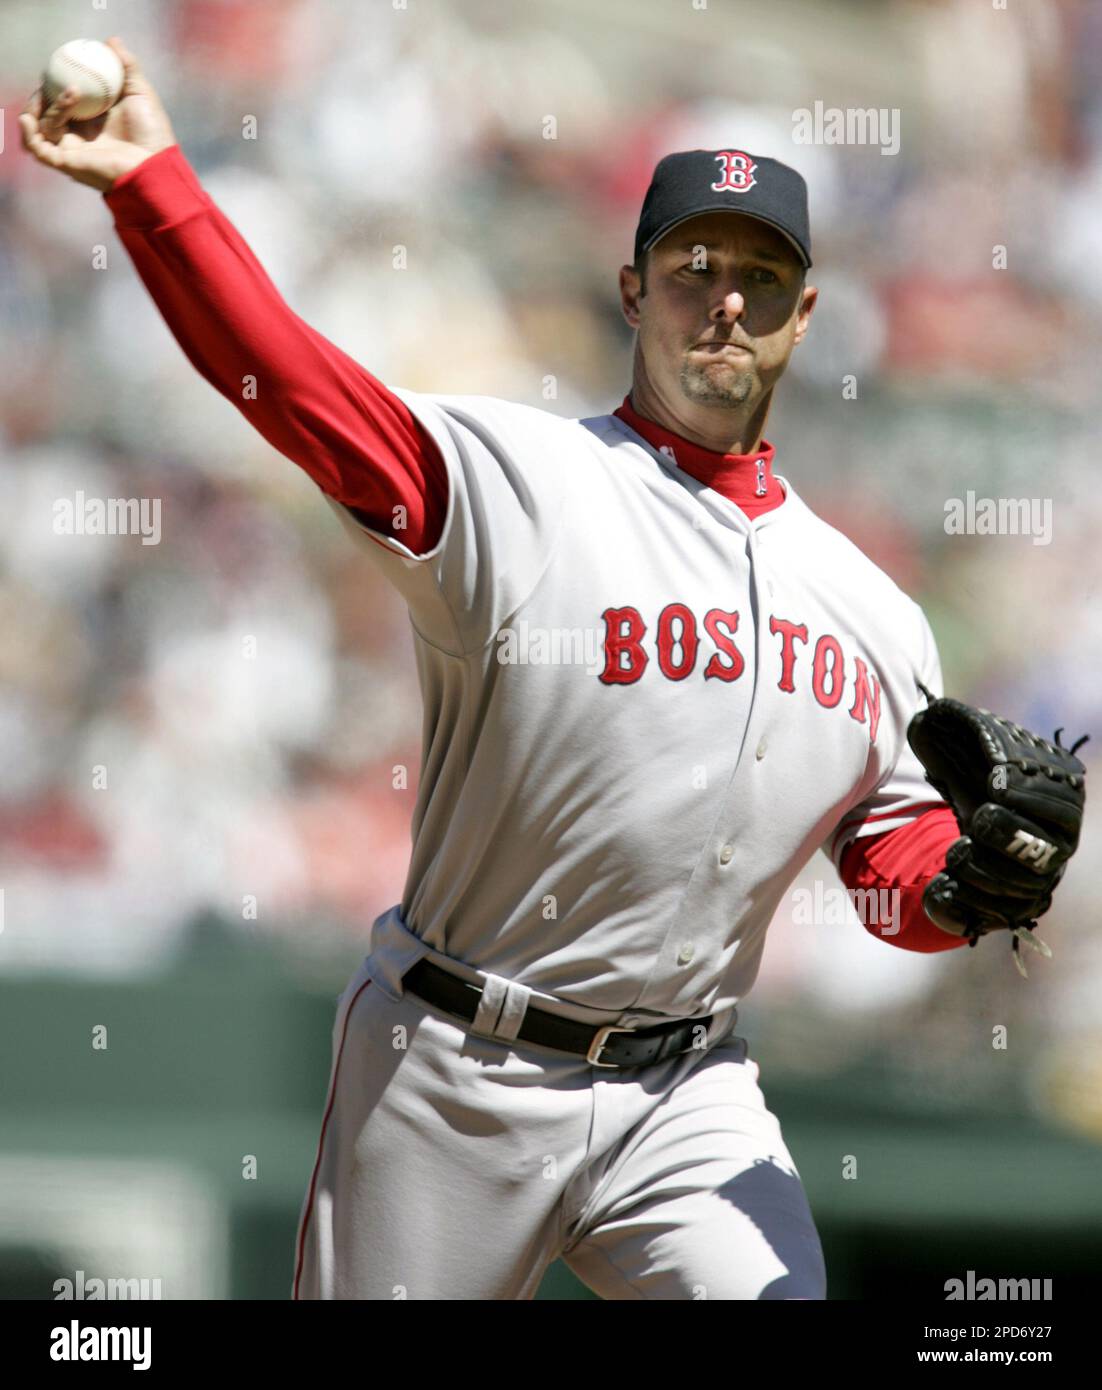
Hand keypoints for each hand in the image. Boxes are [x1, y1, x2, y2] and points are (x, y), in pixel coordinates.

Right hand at [19, 37, 176, 192]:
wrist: (155, 164)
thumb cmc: (152, 133)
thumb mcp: (140, 92)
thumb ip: (126, 66)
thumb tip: (111, 41)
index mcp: (91, 119)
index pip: (64, 98)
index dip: (56, 82)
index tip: (60, 65)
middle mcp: (78, 134)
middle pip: (48, 111)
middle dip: (43, 95)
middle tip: (52, 80)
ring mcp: (71, 149)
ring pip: (44, 124)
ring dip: (49, 107)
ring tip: (70, 93)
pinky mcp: (66, 162)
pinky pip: (38, 147)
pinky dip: (29, 132)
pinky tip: (32, 117)